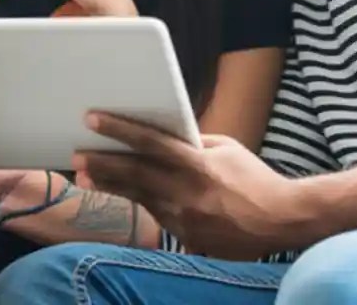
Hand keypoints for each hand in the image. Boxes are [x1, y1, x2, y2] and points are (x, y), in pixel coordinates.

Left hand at [73, 114, 298, 259]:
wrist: (279, 220)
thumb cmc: (254, 178)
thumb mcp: (226, 148)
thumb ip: (194, 143)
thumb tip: (167, 136)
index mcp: (197, 164)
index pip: (150, 143)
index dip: (119, 129)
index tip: (92, 119)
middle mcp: (186, 191)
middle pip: (135, 174)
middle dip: (103, 164)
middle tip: (76, 156)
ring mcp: (183, 217)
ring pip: (139, 197)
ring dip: (110, 186)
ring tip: (87, 177)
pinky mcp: (185, 236)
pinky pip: (156, 215)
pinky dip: (140, 202)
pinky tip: (122, 194)